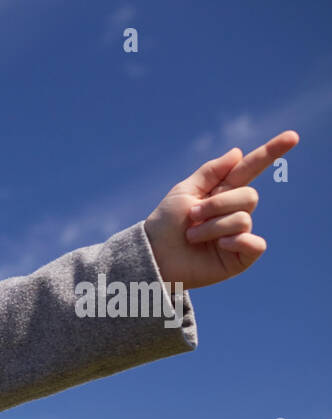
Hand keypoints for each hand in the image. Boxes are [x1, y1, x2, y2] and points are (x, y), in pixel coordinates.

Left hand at [143, 130, 297, 289]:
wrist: (152, 255)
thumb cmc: (165, 224)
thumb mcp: (185, 192)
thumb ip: (211, 172)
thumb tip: (238, 152)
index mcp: (223, 192)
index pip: (252, 169)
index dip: (271, 152)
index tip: (292, 136)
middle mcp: (235, 211)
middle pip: (248, 196)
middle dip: (216, 205)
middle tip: (191, 216)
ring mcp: (239, 234)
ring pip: (243, 219)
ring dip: (212, 227)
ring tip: (192, 236)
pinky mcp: (240, 257)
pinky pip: (255, 244)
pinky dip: (236, 242)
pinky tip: (219, 246)